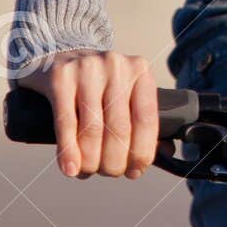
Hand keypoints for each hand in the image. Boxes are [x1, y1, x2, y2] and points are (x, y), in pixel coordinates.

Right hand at [17, 50, 172, 179]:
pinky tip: (71, 169)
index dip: (142, 153)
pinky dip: (69, 152)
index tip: (134, 172)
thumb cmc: (97, 83)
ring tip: (88, 170)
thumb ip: (142, 119)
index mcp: (139, 71)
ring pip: (93, 130)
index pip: (146, 120)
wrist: (58, 53)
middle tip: (107, 172)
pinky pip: (66, 123)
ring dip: (91, 161)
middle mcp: (116, 66)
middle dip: (113, 162)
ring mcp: (87, 69)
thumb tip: (168, 153)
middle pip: (119, 129)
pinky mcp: (60, 77)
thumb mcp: (125, 91)